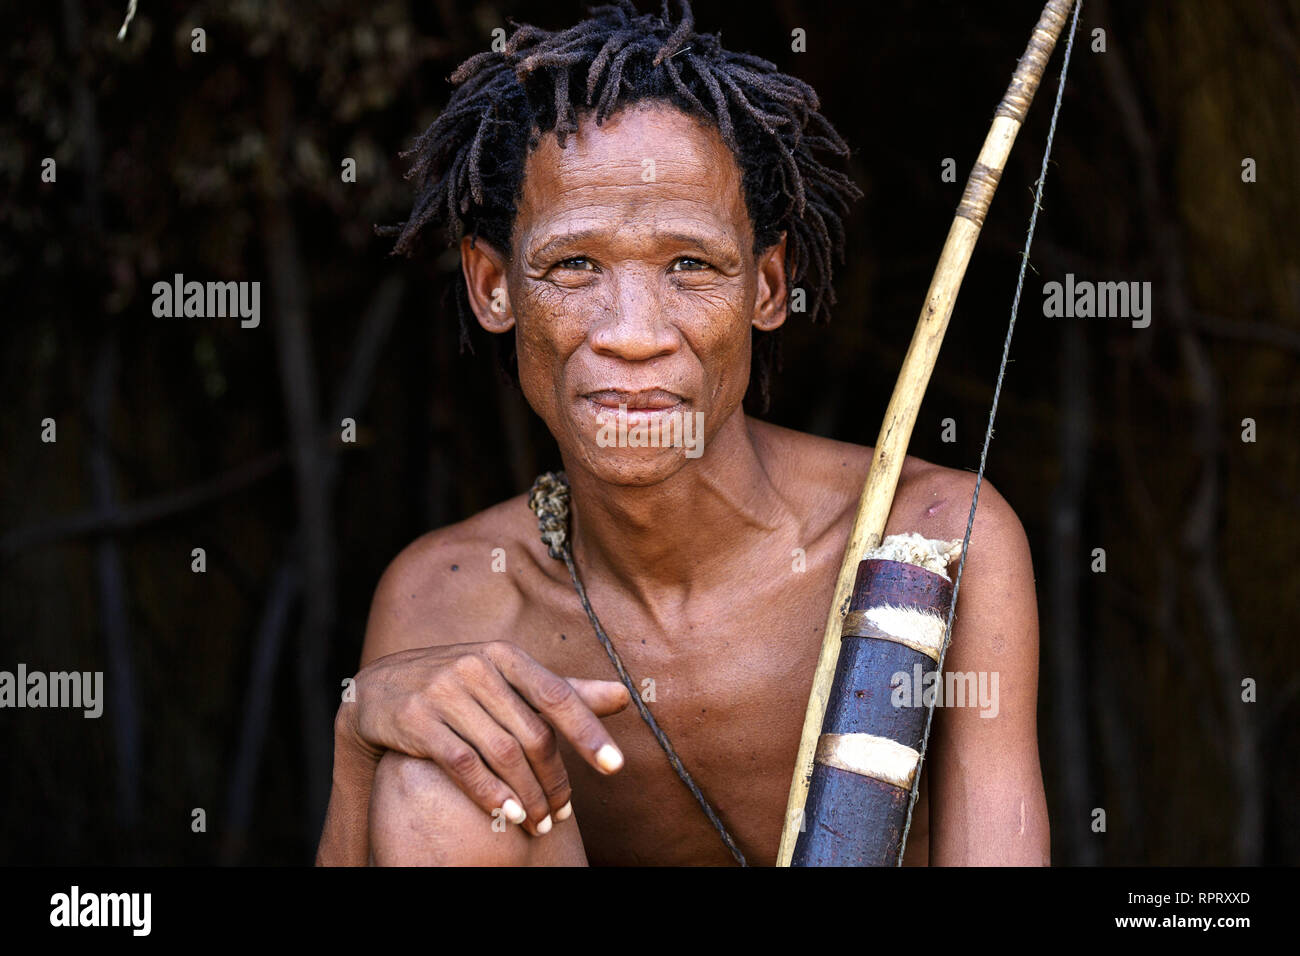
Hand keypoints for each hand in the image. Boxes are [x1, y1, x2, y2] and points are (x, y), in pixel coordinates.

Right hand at [337, 641, 630, 834]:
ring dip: (527, 795)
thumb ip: (563, 691)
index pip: (558, 695)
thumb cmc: (458, 686)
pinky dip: (490, 793)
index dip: (589, 733)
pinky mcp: (416, 719)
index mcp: (506, 654)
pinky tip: (509, 814)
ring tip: (541, 822)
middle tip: (564, 814)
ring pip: (502, 752)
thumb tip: (625, 696)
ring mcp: (444, 691)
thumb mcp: (508, 679)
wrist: (378, 691)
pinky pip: (462, 763)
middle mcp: (477, 667)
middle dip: (555, 780)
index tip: (615, 768)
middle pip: (533, 733)